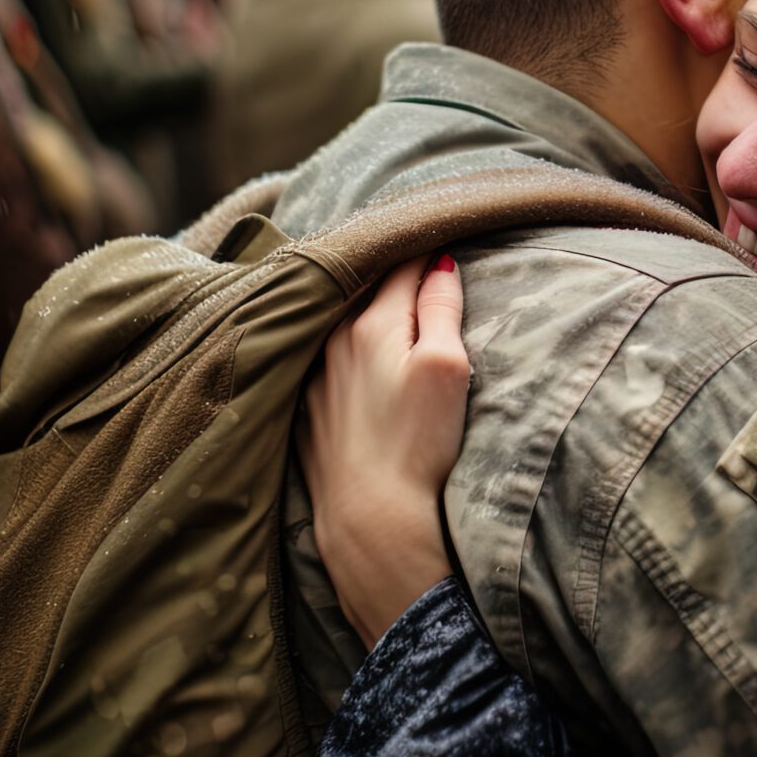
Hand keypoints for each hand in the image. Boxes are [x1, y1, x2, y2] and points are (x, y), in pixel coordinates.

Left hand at [298, 254, 469, 648]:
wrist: (369, 519)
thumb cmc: (418, 446)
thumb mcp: (448, 368)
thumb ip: (442, 308)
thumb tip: (440, 261)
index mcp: (372, 323)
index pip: (404, 263)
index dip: (428, 247)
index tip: (446, 237)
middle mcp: (333, 341)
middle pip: (367, 288)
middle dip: (392, 272)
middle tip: (418, 258)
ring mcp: (315, 377)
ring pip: (343, 322)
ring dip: (365, 308)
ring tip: (388, 300)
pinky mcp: (308, 411)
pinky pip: (327, 360)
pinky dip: (346, 348)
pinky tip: (360, 360)